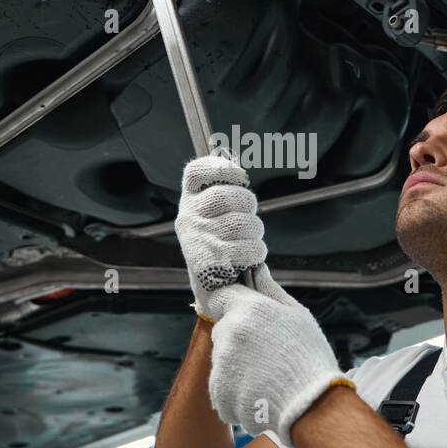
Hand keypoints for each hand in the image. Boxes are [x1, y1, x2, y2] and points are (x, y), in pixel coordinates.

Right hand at [174, 155, 290, 320]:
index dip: (220, 167)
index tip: (239, 175)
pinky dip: (257, 251)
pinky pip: (249, 248)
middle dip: (248, 203)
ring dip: (256, 231)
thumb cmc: (218, 242)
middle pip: (227, 196)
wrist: (211, 286)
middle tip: (250, 214)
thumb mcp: (212, 213)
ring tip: (250, 238)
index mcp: (188, 201)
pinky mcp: (212, 262)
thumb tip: (234, 161)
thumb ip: (221, 188)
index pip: (195, 172)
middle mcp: (188, 218)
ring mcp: (199, 239)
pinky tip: (250, 255)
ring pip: (243, 223)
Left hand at [204, 283, 351, 446]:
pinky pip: (221, 387)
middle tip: (268, 353)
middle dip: (239, 338)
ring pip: (222, 360)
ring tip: (268, 376)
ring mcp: (220, 365)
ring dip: (237, 366)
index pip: (222, 297)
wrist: (312, 406)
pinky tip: (261, 392)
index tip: (248, 318)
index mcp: (247, 310)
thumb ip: (271, 291)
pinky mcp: (218, 393)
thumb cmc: (309, 358)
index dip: (234, 306)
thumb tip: (256, 271)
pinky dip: (236, 391)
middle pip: (223, 330)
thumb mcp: (297, 315)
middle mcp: (228, 334)